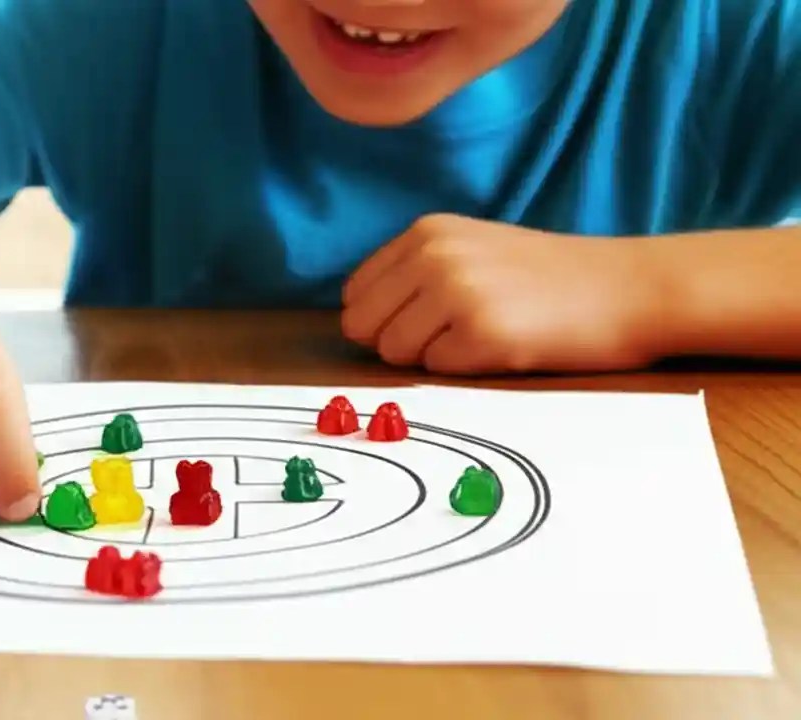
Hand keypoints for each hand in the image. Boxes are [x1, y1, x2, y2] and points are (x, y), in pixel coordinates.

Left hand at [340, 214, 663, 373]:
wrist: (629, 289)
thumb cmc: (549, 279)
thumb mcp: (472, 250)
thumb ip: (414, 274)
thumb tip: (357, 321)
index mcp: (425, 232)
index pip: (355, 294)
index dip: (384, 318)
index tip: (427, 319)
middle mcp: (434, 255)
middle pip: (363, 326)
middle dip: (398, 341)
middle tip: (453, 333)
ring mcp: (457, 292)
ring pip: (394, 353)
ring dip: (433, 356)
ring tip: (485, 334)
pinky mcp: (483, 334)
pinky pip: (436, 371)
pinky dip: (466, 369)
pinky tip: (507, 346)